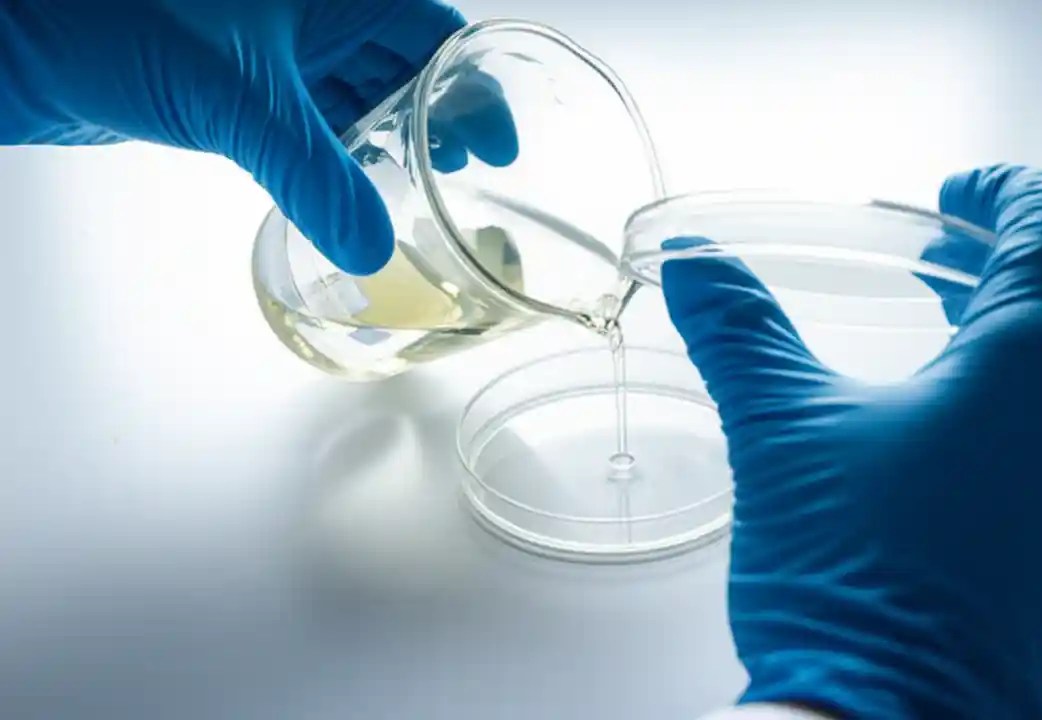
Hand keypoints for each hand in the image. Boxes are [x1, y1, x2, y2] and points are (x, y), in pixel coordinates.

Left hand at [0, 0, 515, 274]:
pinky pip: (304, 127)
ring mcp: (271, 51)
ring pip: (351, 100)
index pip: (431, 34)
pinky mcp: (234, 89)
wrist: (23, 38)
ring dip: (379, 147)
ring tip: (411, 195)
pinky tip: (345, 196)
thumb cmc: (119, 17)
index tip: (499, 142)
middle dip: (432, 123)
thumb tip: (369, 247)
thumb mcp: (243, 102)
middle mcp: (309, 16)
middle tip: (461, 177)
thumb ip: (314, 177)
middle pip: (399, 68)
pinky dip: (329, 161)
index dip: (471, 88)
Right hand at [662, 165, 1041, 718]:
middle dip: (996, 289)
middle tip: (930, 288)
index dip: (1005, 191)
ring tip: (933, 400)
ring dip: (1015, 380)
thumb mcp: (780, 432)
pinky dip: (1035, 460)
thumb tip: (697, 268)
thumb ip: (739, 330)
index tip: (960, 198)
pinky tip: (961, 497)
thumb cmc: (854, 580)